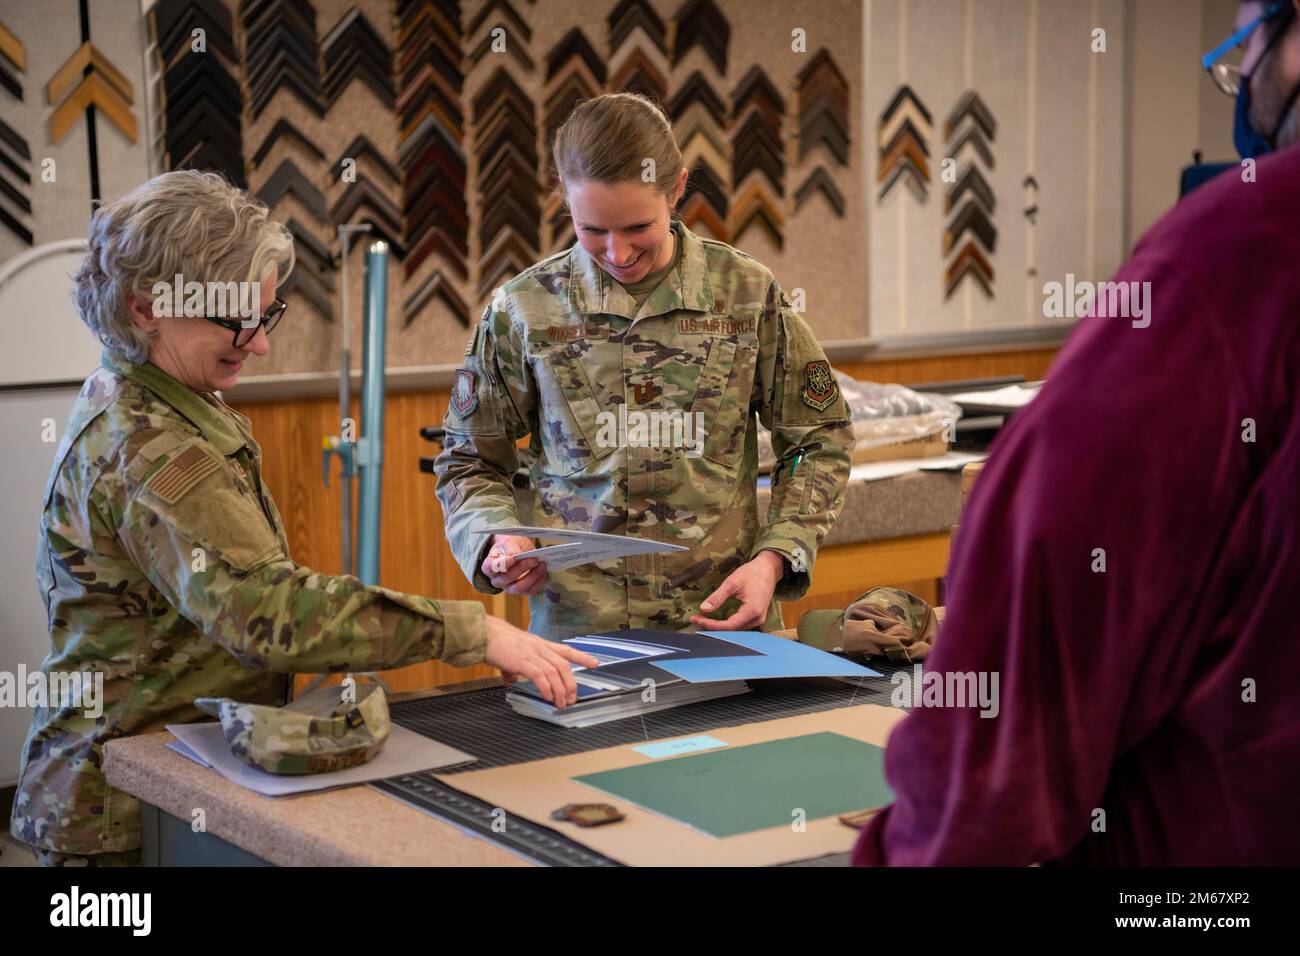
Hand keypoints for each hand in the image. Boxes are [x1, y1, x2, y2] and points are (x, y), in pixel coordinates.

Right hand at [480, 534, 548, 594]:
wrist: (518, 549)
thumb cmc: (511, 545)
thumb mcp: (510, 541)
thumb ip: (511, 547)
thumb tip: (515, 554)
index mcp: (490, 566)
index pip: (490, 568)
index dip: (501, 564)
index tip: (513, 558)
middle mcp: (497, 579)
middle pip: (506, 578)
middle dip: (522, 569)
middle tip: (533, 559)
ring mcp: (509, 587)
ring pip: (519, 588)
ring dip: (532, 576)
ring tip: (541, 564)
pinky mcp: (521, 591)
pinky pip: (530, 590)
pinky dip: (539, 581)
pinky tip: (542, 570)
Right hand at [483, 617, 598, 708]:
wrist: (484, 633)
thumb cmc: (496, 642)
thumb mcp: (512, 652)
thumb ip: (515, 667)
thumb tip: (510, 679)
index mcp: (540, 644)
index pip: (566, 650)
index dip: (582, 657)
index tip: (595, 664)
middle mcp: (539, 648)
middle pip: (564, 666)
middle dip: (571, 684)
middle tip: (572, 698)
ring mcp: (532, 654)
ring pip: (554, 673)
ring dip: (560, 690)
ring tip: (561, 703)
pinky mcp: (521, 661)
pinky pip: (539, 676)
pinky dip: (546, 688)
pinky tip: (547, 697)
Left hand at [689, 550, 785, 630]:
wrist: (768, 569)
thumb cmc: (752, 573)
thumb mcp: (732, 582)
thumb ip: (718, 597)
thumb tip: (703, 608)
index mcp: (752, 611)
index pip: (728, 626)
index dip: (710, 624)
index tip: (696, 618)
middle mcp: (757, 619)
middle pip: (731, 630)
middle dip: (712, 627)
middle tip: (696, 619)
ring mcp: (758, 620)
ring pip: (736, 630)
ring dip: (719, 627)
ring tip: (703, 620)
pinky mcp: (756, 617)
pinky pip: (740, 626)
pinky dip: (727, 625)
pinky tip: (716, 620)